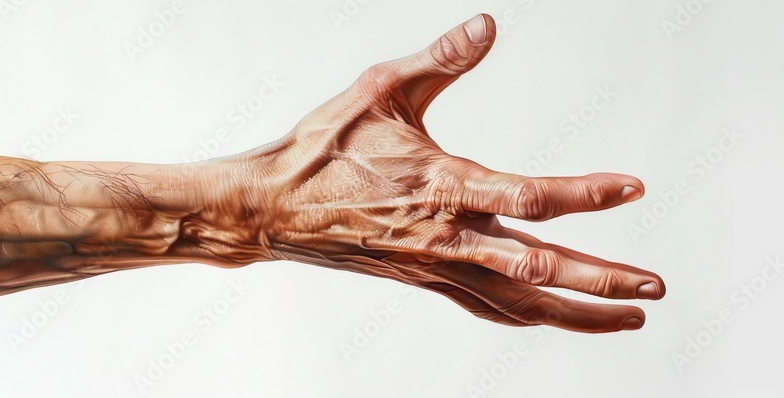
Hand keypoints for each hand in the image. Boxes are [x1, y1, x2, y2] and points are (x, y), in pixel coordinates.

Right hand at [230, 14, 664, 332]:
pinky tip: (547, 317)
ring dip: (575, 314)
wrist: (271, 209)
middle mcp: (446, 237)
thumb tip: (487, 25)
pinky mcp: (421, 279)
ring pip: (517, 301)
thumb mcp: (378, 90)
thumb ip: (439, 61)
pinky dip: (526, 315)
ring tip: (624, 321)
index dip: (586, 194)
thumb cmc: (322, 149)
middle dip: (602, 280)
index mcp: (442, 187)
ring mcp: (435, 266)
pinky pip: (484, 307)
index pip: (530, 197)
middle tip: (653, 288)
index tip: (631, 187)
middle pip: (540, 268)